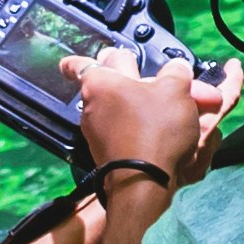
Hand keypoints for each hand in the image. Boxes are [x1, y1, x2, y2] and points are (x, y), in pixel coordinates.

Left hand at [75, 42, 237, 199]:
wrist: (145, 182)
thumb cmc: (155, 129)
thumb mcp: (176, 90)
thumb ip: (176, 73)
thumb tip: (176, 68)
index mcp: (101, 82)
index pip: (79, 64)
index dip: (76, 61)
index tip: (66, 63)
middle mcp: (93, 107)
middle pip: (106, 85)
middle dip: (121, 77)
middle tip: (131, 72)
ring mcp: (98, 133)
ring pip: (118, 110)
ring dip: (139, 105)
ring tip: (168, 106)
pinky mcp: (108, 154)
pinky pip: (124, 132)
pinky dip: (141, 128)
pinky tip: (163, 130)